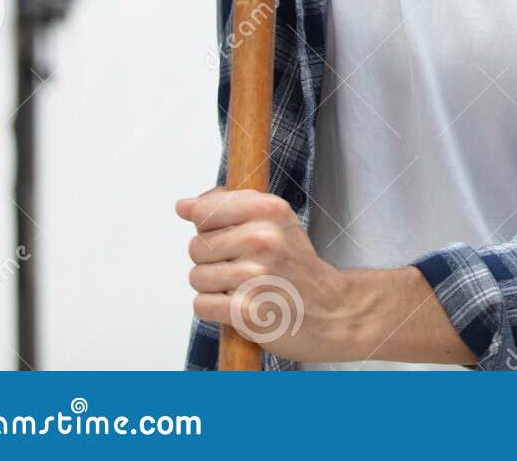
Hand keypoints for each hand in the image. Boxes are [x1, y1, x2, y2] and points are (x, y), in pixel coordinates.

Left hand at [177, 189, 366, 362]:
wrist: (332, 310)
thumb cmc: (297, 268)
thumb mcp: (275, 222)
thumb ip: (229, 207)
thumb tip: (184, 206)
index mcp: (270, 210)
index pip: (204, 211)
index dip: (210, 228)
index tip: (229, 236)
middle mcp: (264, 239)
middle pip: (196, 247)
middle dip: (213, 261)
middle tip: (246, 267)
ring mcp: (255, 275)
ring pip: (197, 277)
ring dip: (215, 287)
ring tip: (246, 287)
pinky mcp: (246, 310)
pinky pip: (201, 305)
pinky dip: (216, 310)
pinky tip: (241, 306)